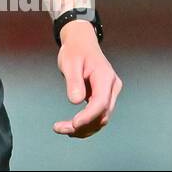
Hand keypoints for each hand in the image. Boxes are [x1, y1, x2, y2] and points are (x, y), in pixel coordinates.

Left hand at [53, 21, 122, 137]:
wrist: (82, 43)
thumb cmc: (75, 51)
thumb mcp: (70, 62)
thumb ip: (73, 81)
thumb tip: (75, 101)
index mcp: (105, 77)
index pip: (101, 102)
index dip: (88, 116)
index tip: (73, 125)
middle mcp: (112, 87)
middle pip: (102, 114)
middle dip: (83, 126)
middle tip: (59, 128)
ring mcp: (110, 94)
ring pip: (101, 119)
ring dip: (83, 128)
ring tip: (61, 129)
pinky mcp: (104, 98)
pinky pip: (97, 115)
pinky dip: (85, 124)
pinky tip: (71, 127)